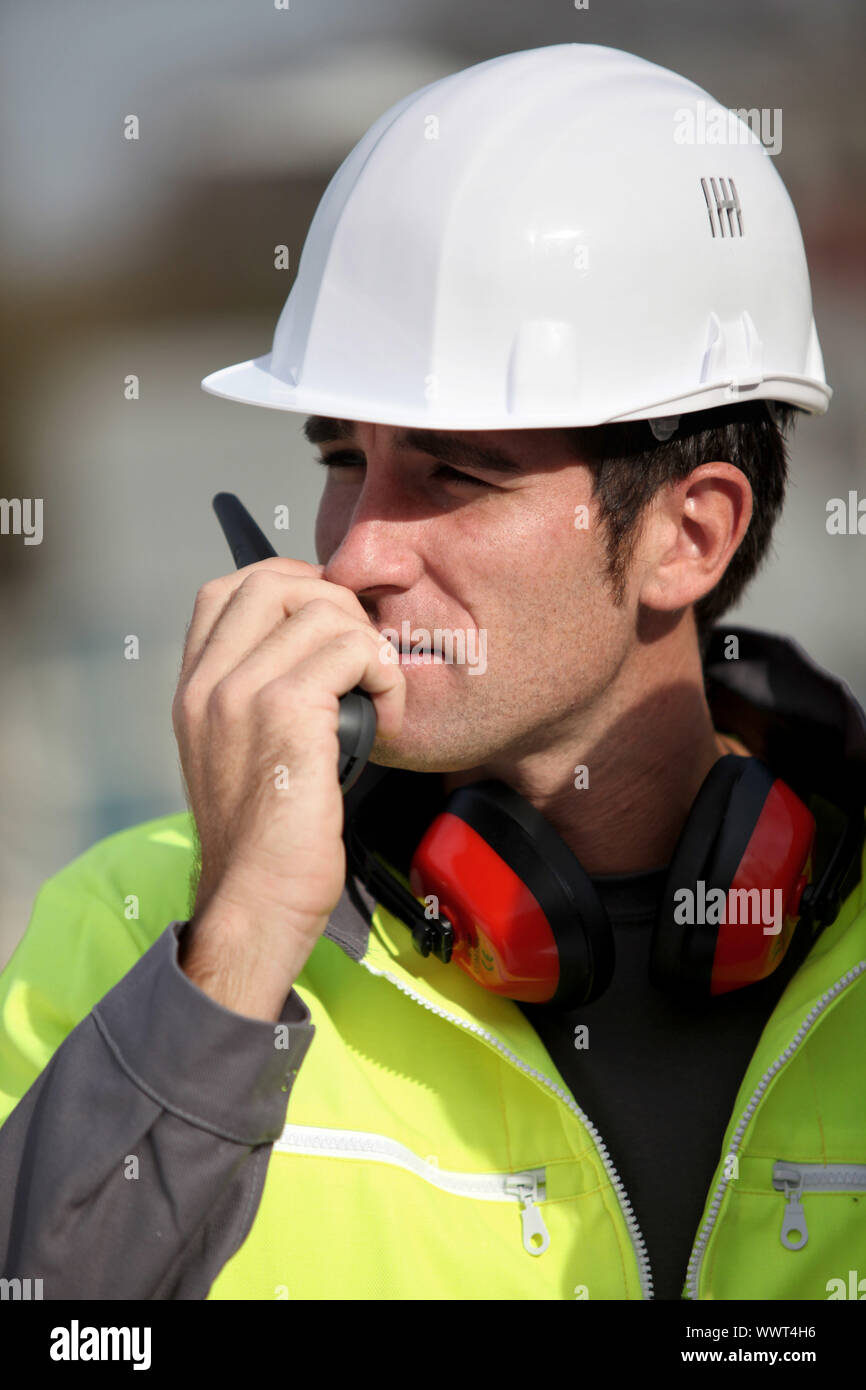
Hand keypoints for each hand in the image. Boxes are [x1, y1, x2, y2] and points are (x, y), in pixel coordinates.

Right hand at [171, 558, 405, 1016]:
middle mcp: (208, 683)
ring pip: (323, 611)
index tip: (329, 624)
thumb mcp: (234, 757)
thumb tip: (308, 656)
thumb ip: (251, 700)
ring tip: (377, 693)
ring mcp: (240, 693)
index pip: (228, 588)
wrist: (255, 900)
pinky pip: (353, 650)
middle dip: (335, 604)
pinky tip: (387, 713)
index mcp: (192, 689)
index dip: (289, 587)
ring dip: (368, 645)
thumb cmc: (262, 844)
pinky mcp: (286, 713)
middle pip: (274, 581)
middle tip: (361, 656)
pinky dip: (384, 674)